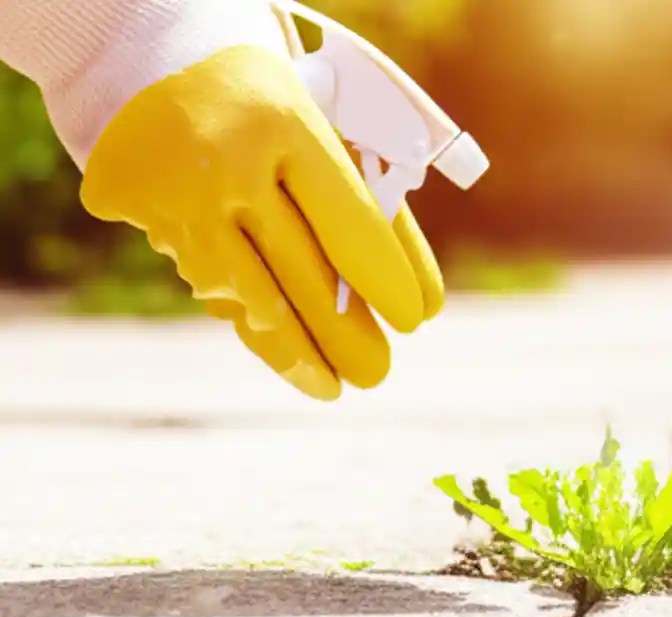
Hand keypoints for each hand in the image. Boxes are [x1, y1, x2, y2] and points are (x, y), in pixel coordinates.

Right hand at [0, 0, 443, 400]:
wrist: (148, 54)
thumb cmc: (264, 100)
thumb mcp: (319, 124)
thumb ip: (364, 197)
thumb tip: (418, 296)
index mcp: (290, 123)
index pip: (351, 218)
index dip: (385, 276)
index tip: (415, 319)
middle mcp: (229, 159)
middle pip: (302, 270)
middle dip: (346, 334)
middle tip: (379, 375)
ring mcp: (175, 188)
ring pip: (246, 293)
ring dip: (296, 350)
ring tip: (333, 385)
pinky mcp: (132, 203)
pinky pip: (203, 279)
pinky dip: (247, 320)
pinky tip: (284, 354)